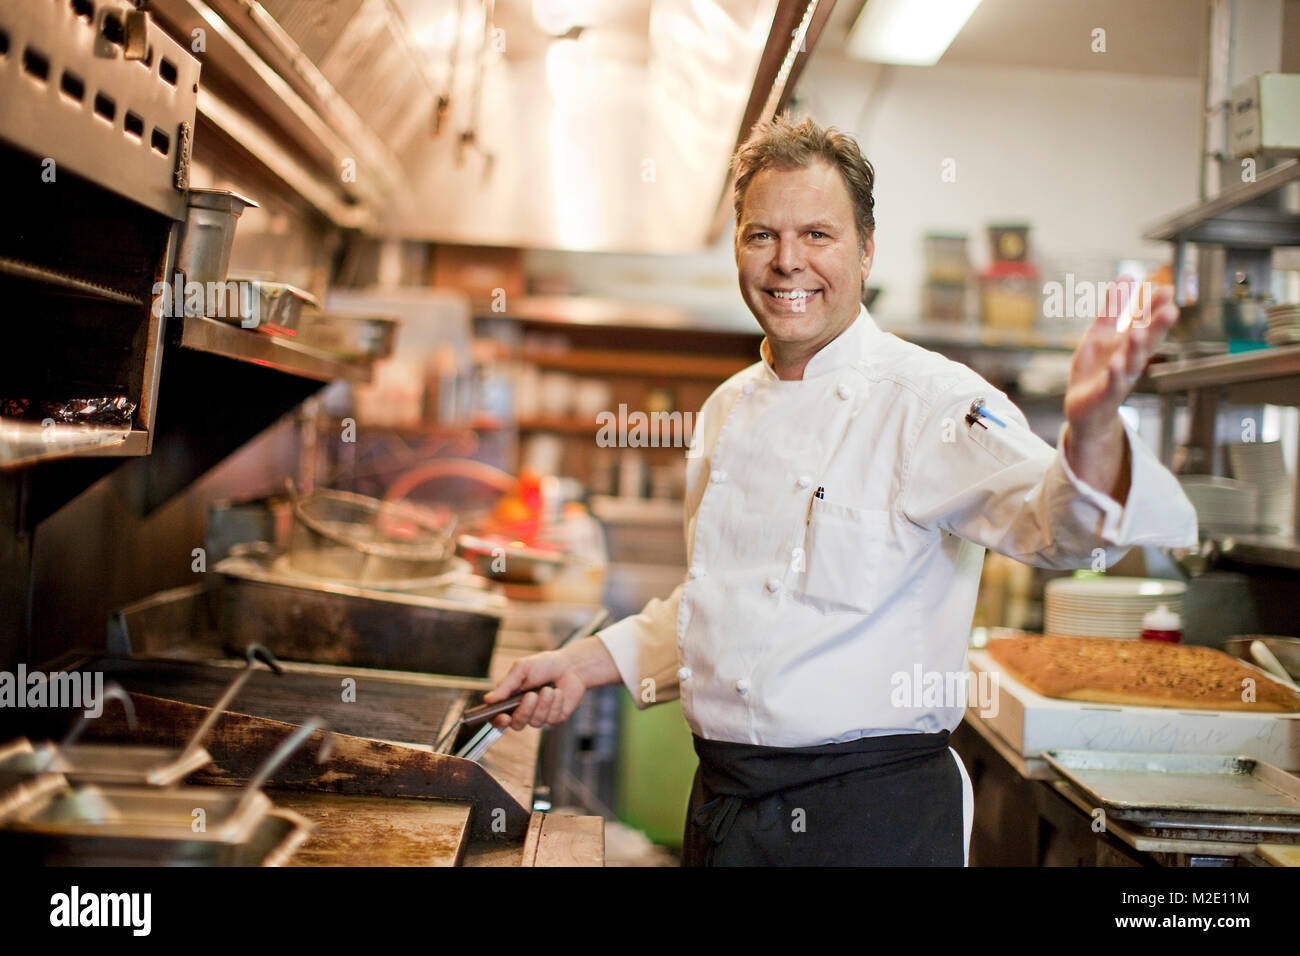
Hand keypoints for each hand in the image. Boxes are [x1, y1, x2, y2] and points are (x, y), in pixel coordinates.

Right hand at [483, 636, 619, 730]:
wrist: (570, 665)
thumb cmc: (543, 665)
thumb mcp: (522, 668)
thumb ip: (506, 684)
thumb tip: (487, 699)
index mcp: (509, 701)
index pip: (497, 719)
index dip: (498, 722)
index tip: (503, 716)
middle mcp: (522, 712)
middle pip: (517, 724)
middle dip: (524, 711)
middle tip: (531, 695)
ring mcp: (539, 717)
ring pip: (535, 722)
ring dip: (543, 704)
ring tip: (548, 689)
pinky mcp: (554, 719)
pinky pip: (551, 719)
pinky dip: (555, 704)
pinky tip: (558, 693)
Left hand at [1063, 278, 1177, 497]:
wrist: (1083, 408)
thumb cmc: (1096, 369)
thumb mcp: (1102, 333)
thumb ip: (1114, 308)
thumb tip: (1128, 277)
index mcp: (1129, 346)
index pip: (1146, 324)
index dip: (1155, 308)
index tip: (1167, 290)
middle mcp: (1129, 362)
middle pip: (1146, 343)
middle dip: (1157, 328)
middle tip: (1171, 310)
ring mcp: (1118, 379)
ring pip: (1131, 364)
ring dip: (1135, 349)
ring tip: (1138, 332)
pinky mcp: (1103, 395)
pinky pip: (1110, 384)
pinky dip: (1114, 374)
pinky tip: (1115, 363)